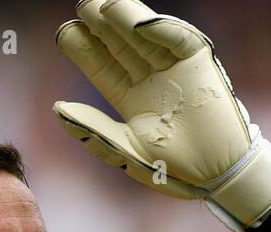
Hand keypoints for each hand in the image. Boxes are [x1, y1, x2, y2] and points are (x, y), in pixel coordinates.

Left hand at [53, 0, 270, 231]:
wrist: (212, 176)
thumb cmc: (171, 168)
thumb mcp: (124, 149)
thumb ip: (93, 128)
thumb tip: (58, 107)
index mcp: (129, 97)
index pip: (102, 67)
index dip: (84, 50)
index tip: (64, 33)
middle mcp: (149, 78)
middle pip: (119, 45)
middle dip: (100, 25)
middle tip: (82, 5)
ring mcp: (174, 69)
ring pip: (145, 37)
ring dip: (126, 19)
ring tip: (104, 5)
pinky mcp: (199, 64)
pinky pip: (178, 41)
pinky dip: (161, 30)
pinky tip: (138, 23)